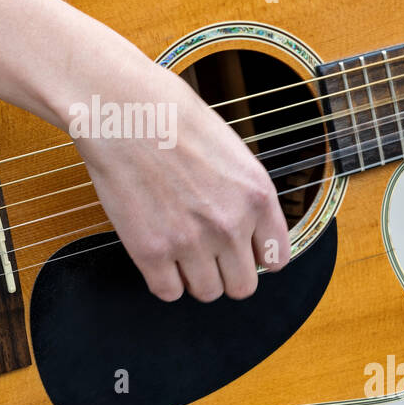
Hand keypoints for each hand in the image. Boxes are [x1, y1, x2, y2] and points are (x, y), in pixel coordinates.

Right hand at [71, 64, 290, 301]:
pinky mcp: (151, 251)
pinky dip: (163, 279)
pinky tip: (157, 254)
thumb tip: (248, 233)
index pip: (277, 259)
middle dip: (225, 273)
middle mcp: (231, 225)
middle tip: (206, 253)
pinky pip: (168, 292)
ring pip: (206, 293)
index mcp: (258, 196)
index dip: (256, 257)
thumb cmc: (175, 119)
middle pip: (242, 286)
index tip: (240, 250)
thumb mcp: (233, 154)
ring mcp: (191, 241)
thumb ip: (246, 197)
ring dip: (193, 277)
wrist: (126, 111)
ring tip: (178, 249)